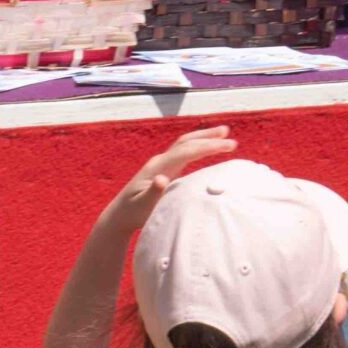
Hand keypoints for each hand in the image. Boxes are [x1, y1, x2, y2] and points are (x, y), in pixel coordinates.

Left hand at [100, 127, 237, 226]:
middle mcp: (160, 161)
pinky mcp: (165, 170)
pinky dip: (198, 147)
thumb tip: (163, 179)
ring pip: (185, 145)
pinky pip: (185, 153)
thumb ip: (153, 193)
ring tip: (223, 133)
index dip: (207, 146)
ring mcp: (162, 164)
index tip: (228, 145)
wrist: (119, 215)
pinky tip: (208, 149)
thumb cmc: (132, 213)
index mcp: (157, 167)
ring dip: (203, 138)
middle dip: (207, 136)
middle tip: (228, 131)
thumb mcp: (142, 206)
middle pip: (186, 142)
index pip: (186, 151)